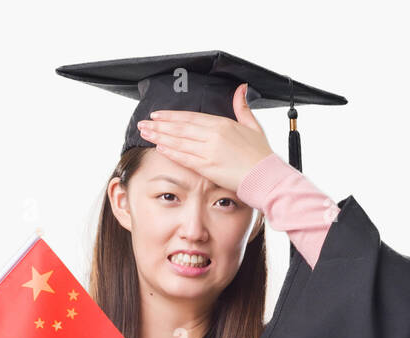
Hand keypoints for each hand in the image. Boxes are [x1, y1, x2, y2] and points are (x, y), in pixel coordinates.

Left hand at [137, 83, 274, 192]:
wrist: (266, 176)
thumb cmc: (261, 155)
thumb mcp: (253, 126)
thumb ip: (242, 107)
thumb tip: (241, 88)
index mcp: (222, 124)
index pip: (190, 117)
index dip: (171, 116)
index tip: (158, 115)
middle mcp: (213, 135)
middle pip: (180, 127)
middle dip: (159, 125)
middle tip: (143, 124)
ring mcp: (209, 151)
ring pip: (179, 141)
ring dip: (160, 137)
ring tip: (145, 134)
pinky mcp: (208, 168)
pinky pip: (185, 158)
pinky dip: (171, 152)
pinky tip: (160, 148)